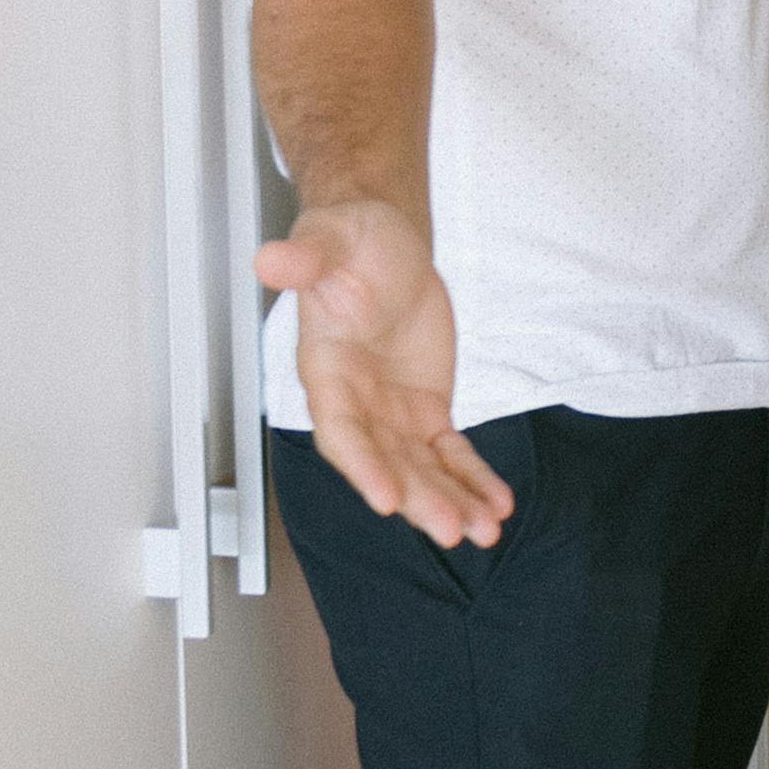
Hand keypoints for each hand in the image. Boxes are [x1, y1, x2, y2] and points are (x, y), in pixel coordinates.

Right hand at [256, 197, 514, 551]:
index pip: (341, 431)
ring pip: (422, 469)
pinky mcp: (426, 411)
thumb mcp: (330, 239)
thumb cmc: (348, 244)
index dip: (363, 466)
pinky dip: (474, 479)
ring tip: (487, 530)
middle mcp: (357, 404)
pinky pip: (451, 454)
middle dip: (419, 498)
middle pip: (387, 463)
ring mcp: (392, 413)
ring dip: (452, 500)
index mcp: (327, 372)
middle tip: (453, 528)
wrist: (382, 245)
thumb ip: (305, 256)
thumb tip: (270, 259)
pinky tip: (498, 505)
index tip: (387, 498)